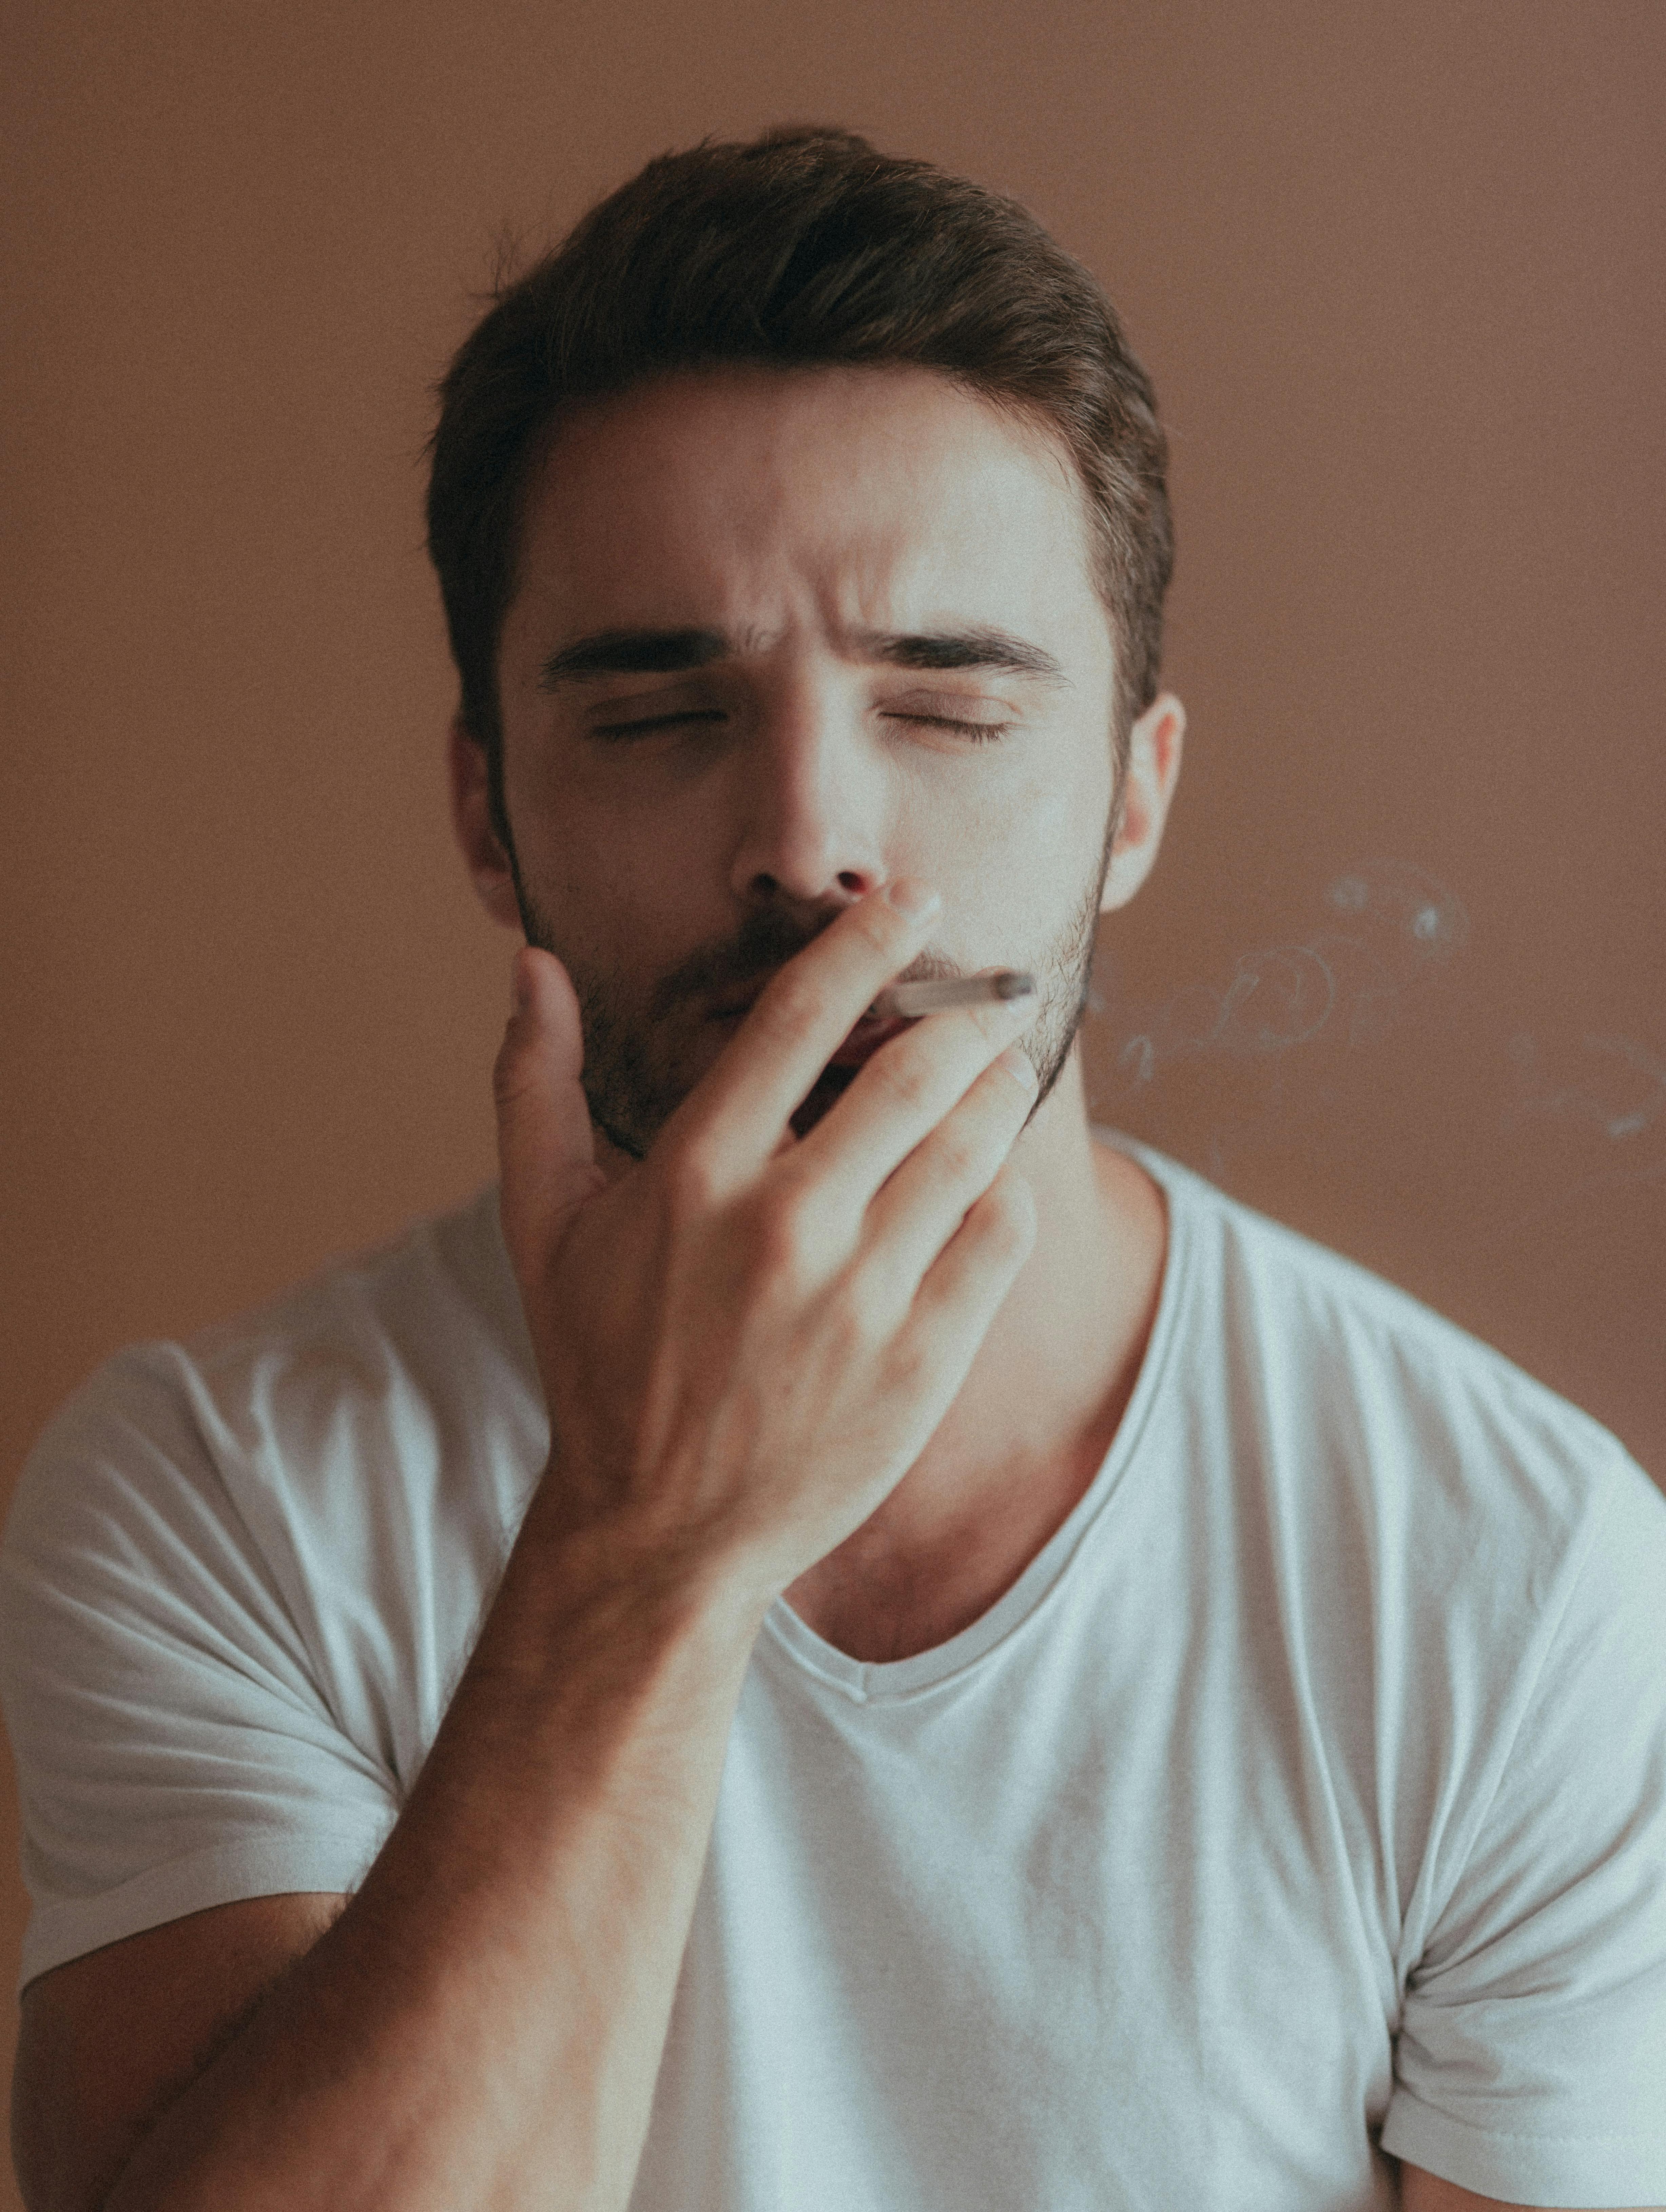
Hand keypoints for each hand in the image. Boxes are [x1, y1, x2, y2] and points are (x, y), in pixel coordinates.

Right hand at [493, 883, 1039, 1613]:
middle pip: (918, 1070)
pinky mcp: (923, 1357)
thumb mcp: (542, 1224)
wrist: (659, 1532)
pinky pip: (1003, 1234)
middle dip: (964, 1019)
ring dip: (996, 1092)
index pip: (803, 1015)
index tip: (912, 907)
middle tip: (983, 1006)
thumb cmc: (603, 1364)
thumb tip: (534, 965)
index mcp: (695, 1174)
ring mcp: (863, 1294)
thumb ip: (533, 1083)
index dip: (869, 942)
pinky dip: (1006, 1193)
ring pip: (975, 1143)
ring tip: (992, 1080)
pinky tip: (984, 1187)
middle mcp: (785, 1223)